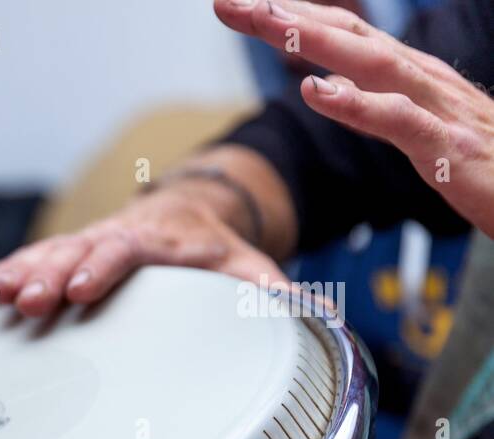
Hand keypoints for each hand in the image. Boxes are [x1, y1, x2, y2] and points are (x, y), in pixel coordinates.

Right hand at [0, 185, 286, 317]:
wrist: (191, 209)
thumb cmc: (215, 247)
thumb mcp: (248, 264)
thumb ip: (271, 292)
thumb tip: (315, 320)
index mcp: (158, 239)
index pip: (125, 250)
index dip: (102, 268)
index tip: (81, 290)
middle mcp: (116, 235)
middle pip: (78, 253)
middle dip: (49, 276)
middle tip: (30, 301)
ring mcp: (89, 243)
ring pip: (49, 254)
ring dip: (21, 274)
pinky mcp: (70, 254)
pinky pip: (35, 260)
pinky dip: (10, 272)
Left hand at [216, 0, 493, 237]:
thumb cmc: (483, 164)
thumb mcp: (419, 130)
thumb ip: (378, 108)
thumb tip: (332, 89)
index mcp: (409, 77)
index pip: (343, 36)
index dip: (293, 18)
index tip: (241, 7)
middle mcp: (420, 81)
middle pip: (345, 36)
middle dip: (286, 17)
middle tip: (229, 4)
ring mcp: (435, 109)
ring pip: (369, 62)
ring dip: (313, 42)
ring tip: (266, 24)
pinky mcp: (446, 147)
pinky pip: (397, 120)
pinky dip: (356, 104)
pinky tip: (318, 92)